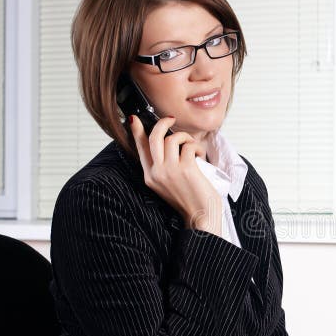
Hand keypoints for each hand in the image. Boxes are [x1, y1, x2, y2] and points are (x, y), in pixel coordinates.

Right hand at [129, 115, 221, 232]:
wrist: (201, 216)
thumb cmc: (189, 200)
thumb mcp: (168, 184)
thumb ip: (163, 167)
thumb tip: (166, 143)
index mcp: (149, 177)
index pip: (140, 148)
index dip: (136, 131)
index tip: (134, 119)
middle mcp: (156, 173)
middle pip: (154, 137)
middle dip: (162, 123)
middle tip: (171, 120)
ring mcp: (170, 171)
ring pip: (172, 139)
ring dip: (185, 137)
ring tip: (192, 147)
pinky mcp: (186, 169)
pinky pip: (189, 146)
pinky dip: (197, 147)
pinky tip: (200, 156)